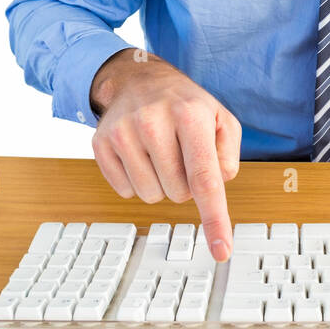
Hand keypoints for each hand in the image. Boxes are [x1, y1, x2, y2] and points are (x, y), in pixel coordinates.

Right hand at [89, 49, 240, 260]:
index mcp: (190, 115)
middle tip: (181, 154)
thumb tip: (217, 184)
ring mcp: (123, 132)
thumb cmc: (185, 105)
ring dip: (160, 184)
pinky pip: (125, 191)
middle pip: (178, 194)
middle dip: (185, 183)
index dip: (214, 219)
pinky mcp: (101, 143)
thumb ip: (228, 154)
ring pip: (150, 197)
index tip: (221, 250)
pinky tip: (140, 154)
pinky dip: (137, 180)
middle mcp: (153, 121)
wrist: (138, 78)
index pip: (205, 179)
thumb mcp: (220, 118)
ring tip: (160, 153)